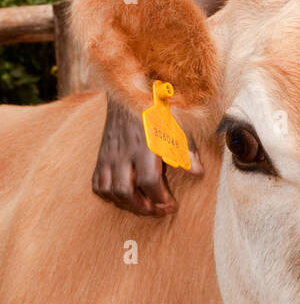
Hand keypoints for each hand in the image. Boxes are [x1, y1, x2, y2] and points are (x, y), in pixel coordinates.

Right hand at [91, 97, 202, 216]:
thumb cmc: (155, 110)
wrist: (127, 92)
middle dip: (143, 208)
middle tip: (157, 211)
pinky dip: (109, 196)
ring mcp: (108, 155)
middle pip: (125, 191)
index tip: (171, 206)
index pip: (148, 180)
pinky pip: (97, 184)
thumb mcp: (176, 125)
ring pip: (109, 190)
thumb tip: (197, 172)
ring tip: (143, 207)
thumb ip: (186, 150)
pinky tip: (124, 197)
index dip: (160, 198)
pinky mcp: (100, 157)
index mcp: (144, 144)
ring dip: (126, 205)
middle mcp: (123, 152)